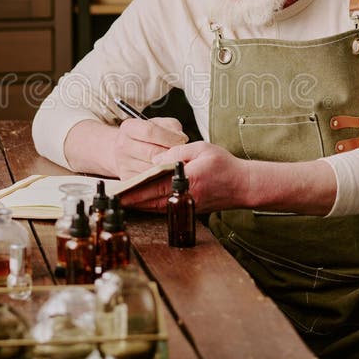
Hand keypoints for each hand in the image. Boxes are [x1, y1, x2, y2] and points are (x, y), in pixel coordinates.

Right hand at [112, 116, 187, 180]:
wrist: (126, 150)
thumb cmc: (146, 136)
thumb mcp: (158, 123)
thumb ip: (171, 127)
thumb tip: (181, 139)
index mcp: (129, 128)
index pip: (150, 131)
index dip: (169, 136)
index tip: (182, 140)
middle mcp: (123, 145)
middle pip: (152, 153)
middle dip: (171, 155)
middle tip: (182, 155)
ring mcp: (124, 164)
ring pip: (152, 169)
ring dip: (168, 168)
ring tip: (176, 163)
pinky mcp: (128, 178)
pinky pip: (149, 181)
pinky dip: (161, 177)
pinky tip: (167, 172)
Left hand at [120, 141, 251, 212]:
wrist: (243, 185)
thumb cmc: (224, 165)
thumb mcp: (201, 148)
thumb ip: (177, 152)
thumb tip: (156, 158)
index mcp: (189, 179)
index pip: (156, 186)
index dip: (136, 189)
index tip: (120, 191)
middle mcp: (187, 196)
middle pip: (153, 201)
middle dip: (133, 200)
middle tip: (115, 199)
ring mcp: (188, 205)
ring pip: (158, 208)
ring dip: (140, 206)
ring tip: (123, 201)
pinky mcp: (190, 209)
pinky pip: (166, 210)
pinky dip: (152, 208)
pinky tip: (142, 204)